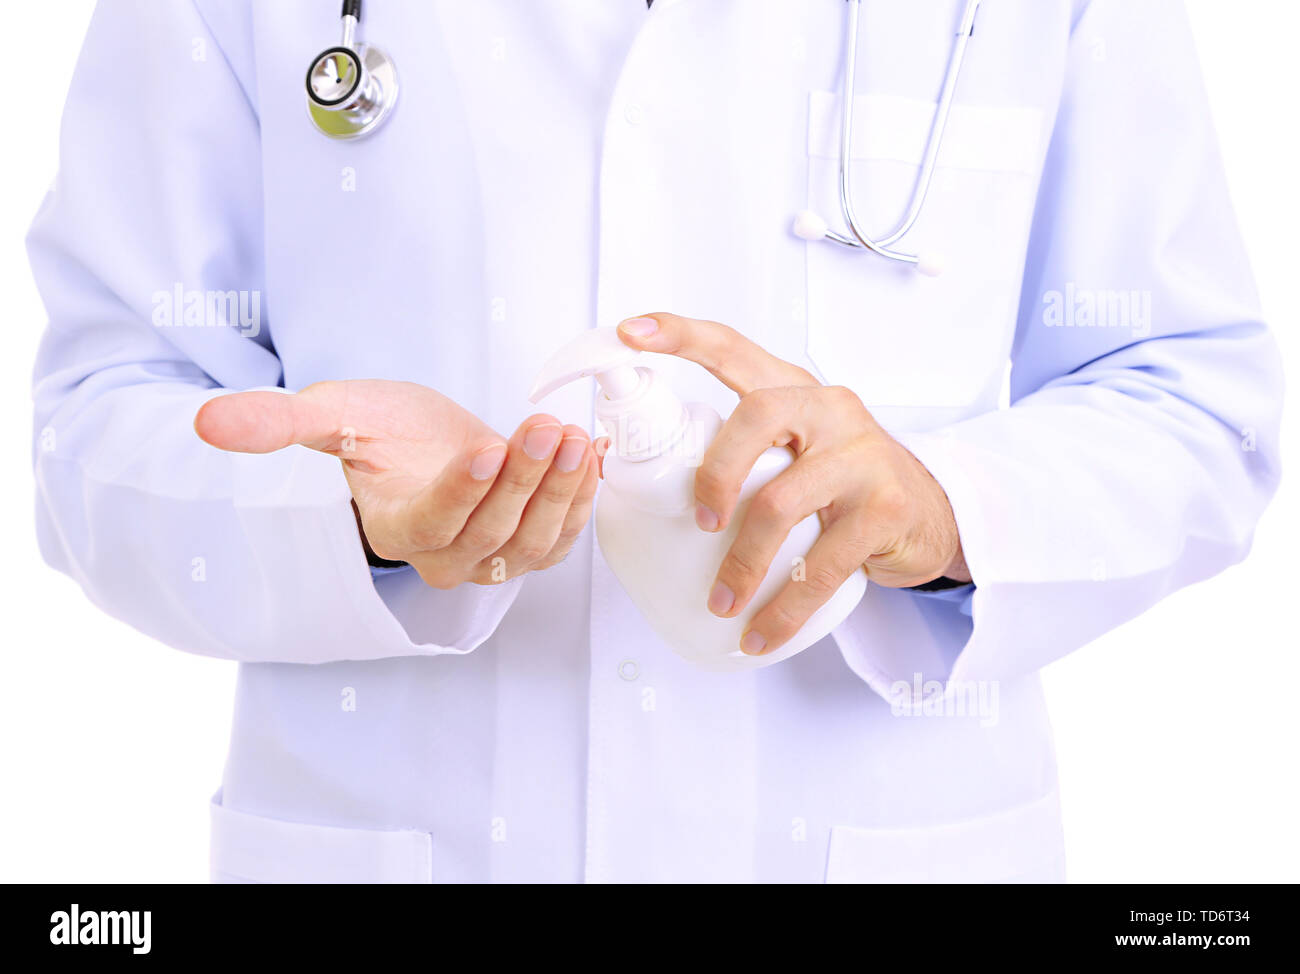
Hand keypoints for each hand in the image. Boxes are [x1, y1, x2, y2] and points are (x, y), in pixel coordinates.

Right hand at [194, 380, 596, 587]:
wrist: (421, 445)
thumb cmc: (378, 432)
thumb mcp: (332, 414)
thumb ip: (279, 422)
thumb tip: (208, 424)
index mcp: (395, 526)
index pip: (431, 521)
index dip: (461, 492)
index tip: (487, 448)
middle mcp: (444, 554)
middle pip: (490, 533)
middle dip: (524, 481)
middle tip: (545, 428)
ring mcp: (491, 555)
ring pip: (533, 540)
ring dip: (561, 492)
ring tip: (573, 438)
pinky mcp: (529, 543)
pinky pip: (562, 536)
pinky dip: (582, 500)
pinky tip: (593, 455)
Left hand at [617, 314, 969, 655]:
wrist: (934, 516)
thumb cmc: (846, 485)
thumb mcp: (800, 451)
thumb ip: (746, 452)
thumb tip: (654, 492)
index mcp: (795, 391)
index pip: (733, 348)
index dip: (680, 336)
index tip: (630, 332)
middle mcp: (829, 410)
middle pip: (756, 416)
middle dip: (713, 474)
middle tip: (699, 523)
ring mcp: (861, 457)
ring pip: (779, 503)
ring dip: (741, 565)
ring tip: (722, 603)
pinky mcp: (885, 509)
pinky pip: (819, 566)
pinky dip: (783, 609)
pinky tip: (763, 633)